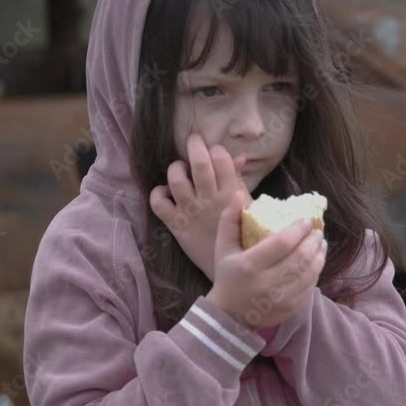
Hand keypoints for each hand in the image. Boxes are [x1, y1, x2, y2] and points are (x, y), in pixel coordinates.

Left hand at [149, 133, 247, 280]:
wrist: (229, 266)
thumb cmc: (241, 234)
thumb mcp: (247, 206)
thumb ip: (239, 180)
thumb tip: (238, 156)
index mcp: (230, 194)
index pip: (221, 160)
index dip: (216, 150)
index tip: (215, 150)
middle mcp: (209, 199)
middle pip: (199, 163)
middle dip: (195, 145)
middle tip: (194, 140)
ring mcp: (190, 211)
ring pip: (176, 179)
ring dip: (176, 168)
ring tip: (180, 168)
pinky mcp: (176, 224)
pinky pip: (158, 203)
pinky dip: (158, 193)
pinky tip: (165, 192)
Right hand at [206, 191, 327, 328]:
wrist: (230, 315)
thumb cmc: (228, 275)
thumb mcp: (223, 247)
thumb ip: (230, 219)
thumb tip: (240, 194)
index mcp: (250, 265)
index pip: (282, 243)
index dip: (298, 230)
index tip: (306, 220)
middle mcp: (267, 283)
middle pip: (300, 258)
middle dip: (313, 241)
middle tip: (317, 231)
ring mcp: (281, 298)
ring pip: (309, 273)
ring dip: (319, 255)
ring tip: (321, 243)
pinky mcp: (291, 308)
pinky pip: (310, 287)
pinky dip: (316, 272)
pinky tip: (316, 262)